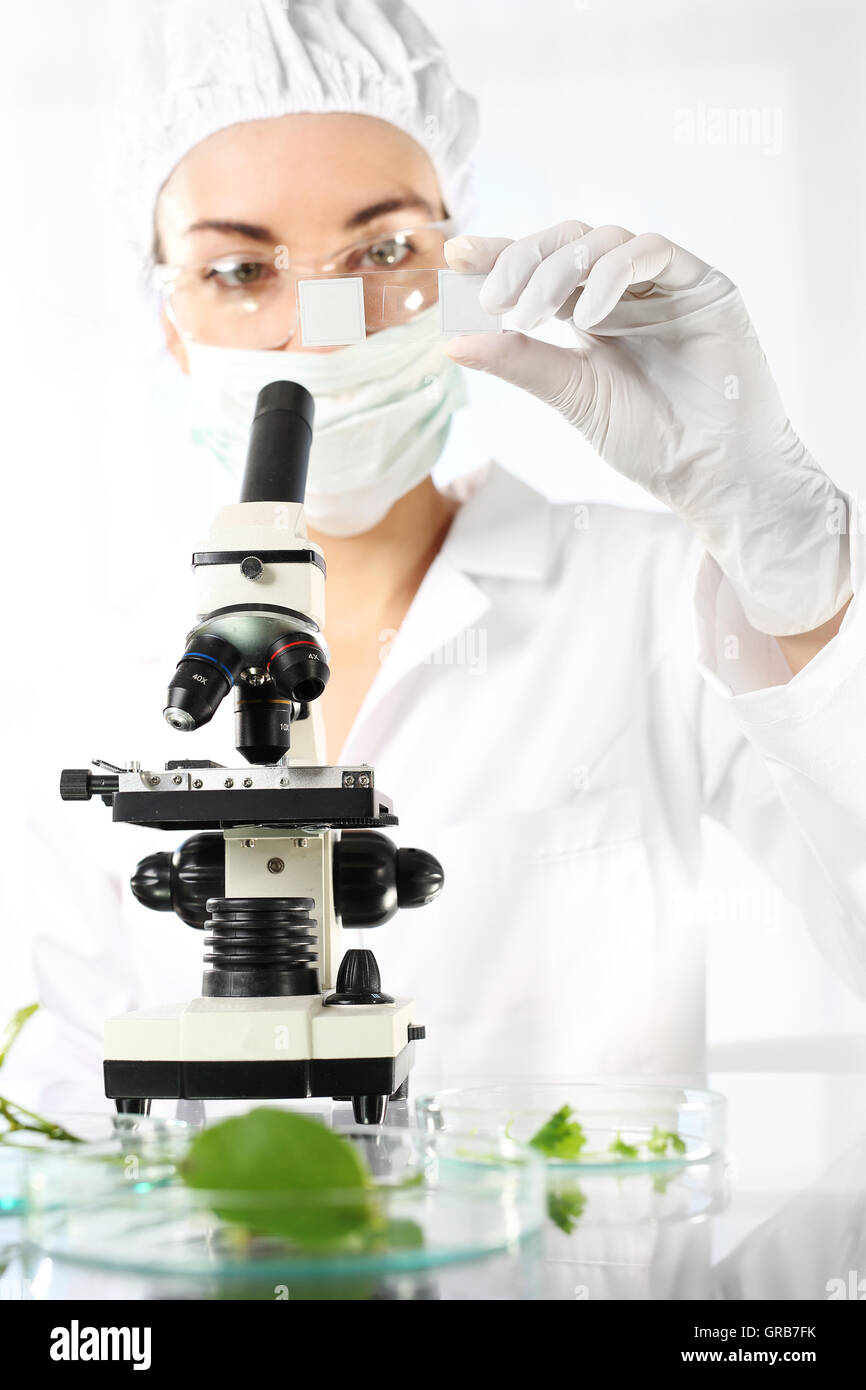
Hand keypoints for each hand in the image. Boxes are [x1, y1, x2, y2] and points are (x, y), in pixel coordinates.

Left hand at [444, 222, 850, 636]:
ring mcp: (664, 285)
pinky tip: (589, 318)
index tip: (456, 252)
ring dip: (557, 270)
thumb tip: (450, 340)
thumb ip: (519, 362)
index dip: (499, 254)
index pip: (540, 270)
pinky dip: (613, 276)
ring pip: (603, 240)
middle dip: (522, 260)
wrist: (712, 474)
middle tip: (489, 297)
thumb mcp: (572, 395)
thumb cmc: (652, 442)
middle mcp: (626, 292)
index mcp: (592, 314)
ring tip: (529, 315)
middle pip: (567, 243)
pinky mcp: (703, 285)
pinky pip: (651, 253)